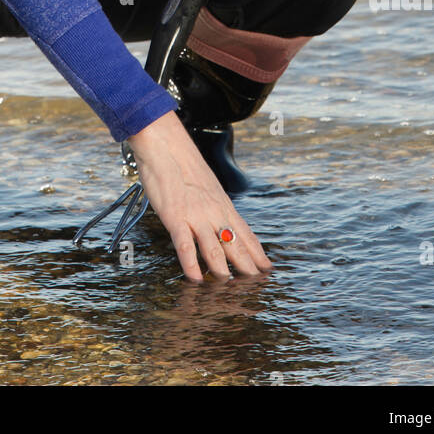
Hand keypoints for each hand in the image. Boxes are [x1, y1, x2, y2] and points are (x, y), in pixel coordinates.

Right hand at [124, 111, 272, 281]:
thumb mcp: (206, 186)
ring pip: (213, 247)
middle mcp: (213, 211)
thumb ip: (214, 206)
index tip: (268, 269)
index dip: (257, 252)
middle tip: (255, 287)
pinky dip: (190, 263)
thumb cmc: (183, 164)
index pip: (245, 232)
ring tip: (228, 287)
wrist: (166, 146)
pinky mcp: (175, 216)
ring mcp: (195, 214)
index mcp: (222, 204)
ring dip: (221, 269)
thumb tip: (221, 222)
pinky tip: (194, 279)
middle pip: (234, 243)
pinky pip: (185, 243)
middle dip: (246, 267)